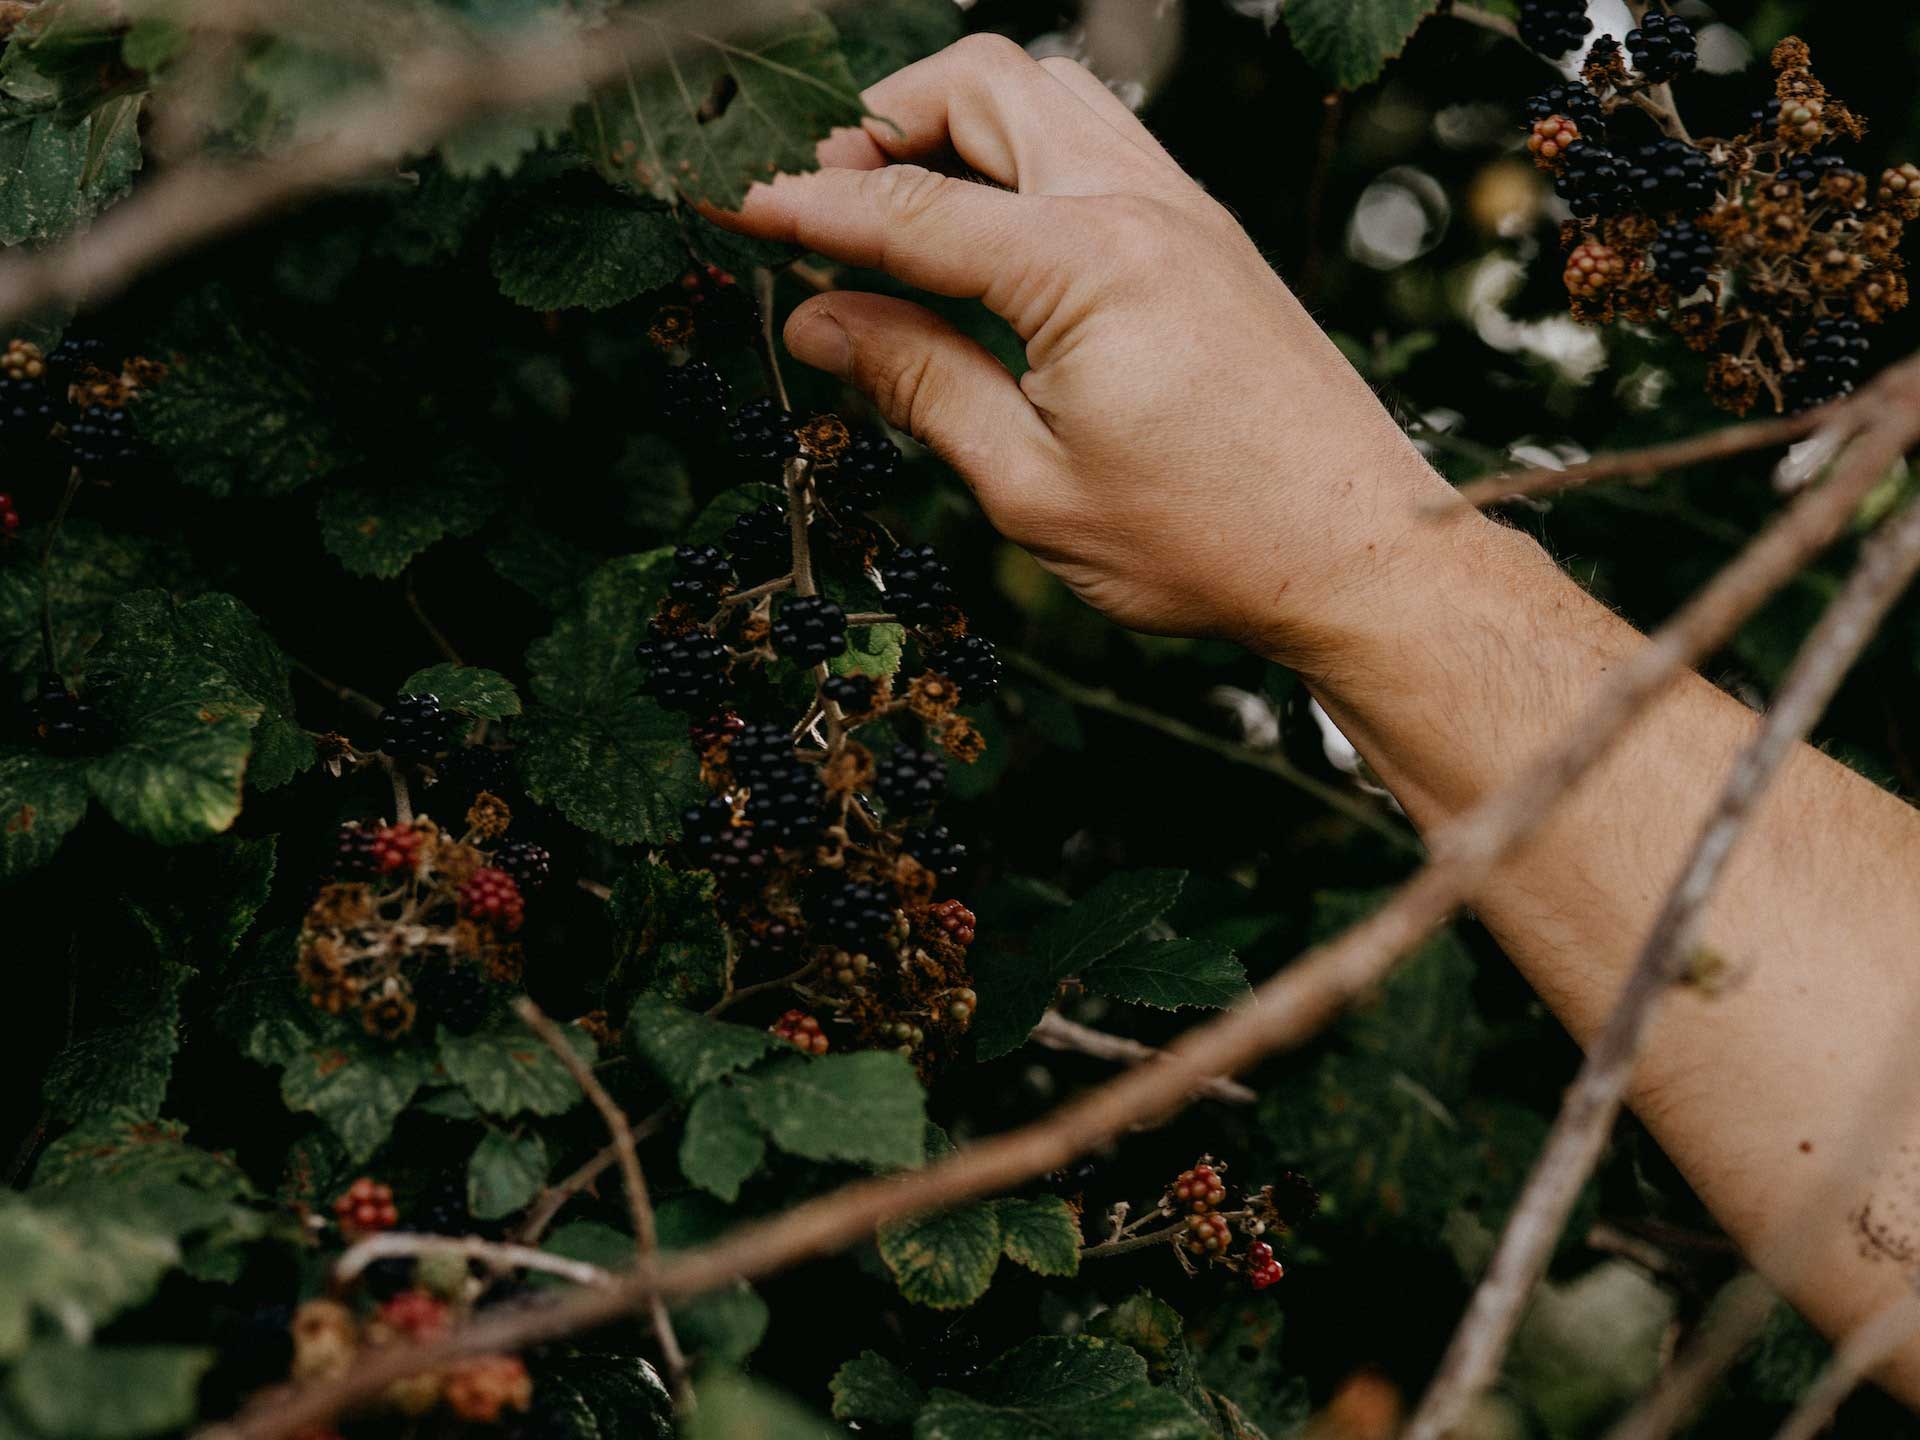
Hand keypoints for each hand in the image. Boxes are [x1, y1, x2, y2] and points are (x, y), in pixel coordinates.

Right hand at [710, 34, 1482, 660]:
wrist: (1363, 551)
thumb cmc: (1207, 538)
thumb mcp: (1032, 485)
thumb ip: (920, 383)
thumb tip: (817, 323)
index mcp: (1085, 263)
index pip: (909, 209)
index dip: (810, 211)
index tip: (742, 214)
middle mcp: (1138, 203)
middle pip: (982, 85)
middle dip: (884, 122)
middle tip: (828, 203)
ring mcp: (1183, 206)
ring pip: (1048, 94)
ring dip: (959, 126)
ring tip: (902, 210)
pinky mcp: (1207, 232)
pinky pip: (1099, 141)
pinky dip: (1025, 154)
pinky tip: (995, 231)